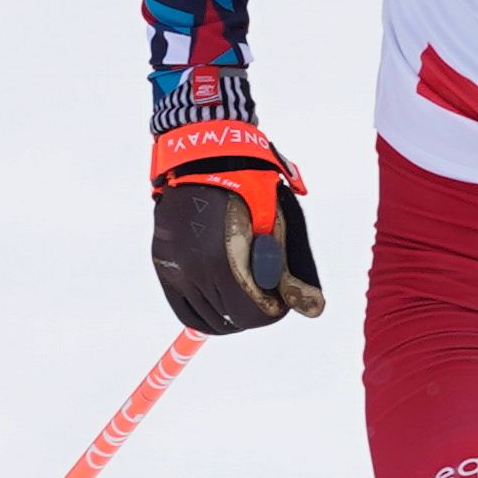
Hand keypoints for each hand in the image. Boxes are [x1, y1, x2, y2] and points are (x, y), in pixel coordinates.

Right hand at [148, 117, 324, 332]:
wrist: (200, 156)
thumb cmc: (244, 185)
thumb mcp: (273, 223)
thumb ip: (288, 270)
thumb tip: (315, 310)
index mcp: (220, 259)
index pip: (249, 314)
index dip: (271, 313)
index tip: (280, 302)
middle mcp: (192, 270)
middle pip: (230, 321)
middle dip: (253, 313)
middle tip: (266, 297)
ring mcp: (173, 268)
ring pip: (206, 320)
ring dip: (230, 317)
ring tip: (245, 297)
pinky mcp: (162, 265)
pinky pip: (184, 309)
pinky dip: (205, 315)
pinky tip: (221, 305)